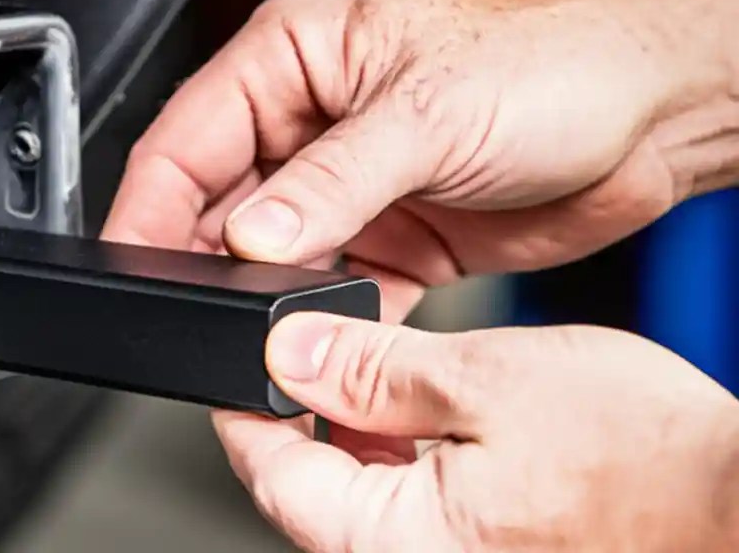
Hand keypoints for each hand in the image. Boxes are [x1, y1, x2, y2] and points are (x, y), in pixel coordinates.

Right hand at [102, 0, 732, 319]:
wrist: (651, 114)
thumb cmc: (552, 66)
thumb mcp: (427, 113)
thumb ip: (330, 183)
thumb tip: (249, 238)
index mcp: (291, 61)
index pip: (185, 137)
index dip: (149, 205)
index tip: (130, 264)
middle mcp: (305, 125)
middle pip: (213, 206)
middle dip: (202, 262)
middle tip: (197, 310)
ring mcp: (341, 190)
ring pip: (262, 259)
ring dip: (259, 299)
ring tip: (266, 327)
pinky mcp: (382, 243)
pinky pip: (325, 294)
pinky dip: (317, 325)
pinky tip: (320, 342)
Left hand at [214, 313, 738, 551]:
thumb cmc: (646, 460)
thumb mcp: (486, 381)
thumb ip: (371, 371)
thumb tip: (285, 352)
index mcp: (392, 541)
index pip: (270, 477)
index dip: (243, 409)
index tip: (237, 363)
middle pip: (310, 492)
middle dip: (300, 417)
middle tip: (308, 351)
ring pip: (361, 498)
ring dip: (354, 433)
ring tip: (374, 372)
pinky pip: (414, 511)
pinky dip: (405, 457)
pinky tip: (430, 415)